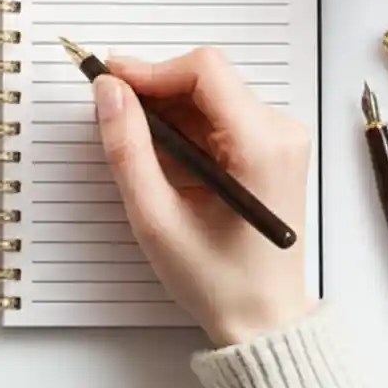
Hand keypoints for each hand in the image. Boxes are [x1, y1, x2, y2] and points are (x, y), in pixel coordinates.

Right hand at [94, 49, 313, 344]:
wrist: (262, 318)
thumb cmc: (219, 280)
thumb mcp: (156, 218)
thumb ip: (127, 148)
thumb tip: (108, 93)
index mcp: (261, 147)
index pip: (204, 71)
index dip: (151, 69)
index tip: (111, 81)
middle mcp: (279, 134)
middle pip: (206, 78)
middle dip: (154, 90)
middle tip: (112, 113)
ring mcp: (279, 140)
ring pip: (209, 95)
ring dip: (167, 111)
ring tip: (138, 148)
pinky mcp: (270, 148)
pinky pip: (219, 116)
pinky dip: (184, 128)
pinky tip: (164, 158)